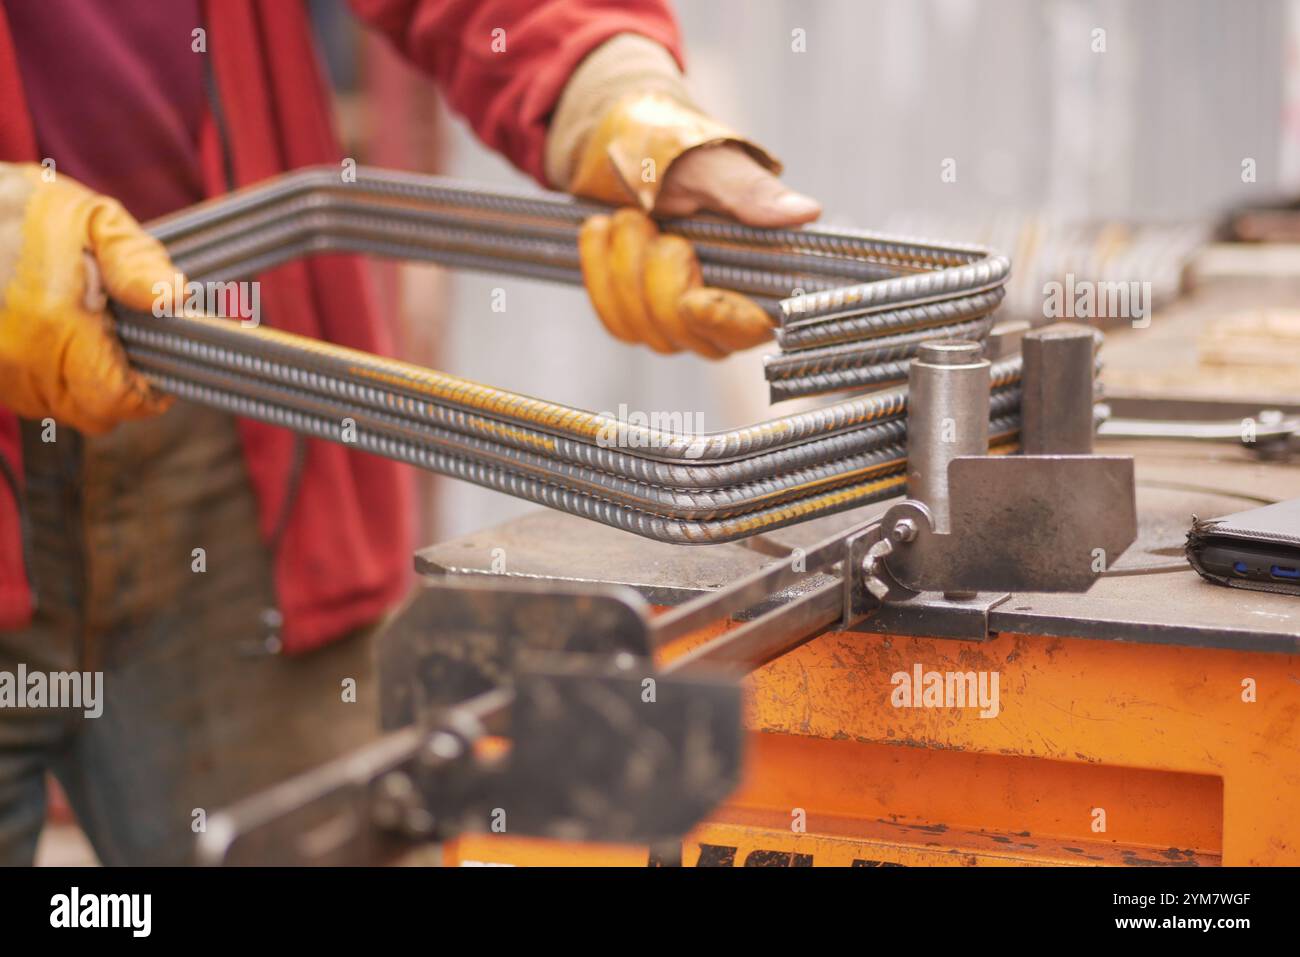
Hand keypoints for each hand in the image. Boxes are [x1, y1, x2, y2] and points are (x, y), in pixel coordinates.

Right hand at [0, 163, 175, 433]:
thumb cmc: (26, 208)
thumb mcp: (92, 219)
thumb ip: (136, 262)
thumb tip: (174, 297)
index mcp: (56, 321)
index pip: (117, 400)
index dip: (148, 392)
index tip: (160, 368)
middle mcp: (20, 355)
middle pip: (93, 415)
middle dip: (120, 390)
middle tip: (125, 348)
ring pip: (60, 411)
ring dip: (83, 387)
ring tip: (84, 337)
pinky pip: (27, 399)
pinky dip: (47, 381)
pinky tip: (53, 340)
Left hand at [569, 94, 820, 357]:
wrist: (630, 152)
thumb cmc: (686, 158)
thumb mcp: (717, 168)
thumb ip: (754, 196)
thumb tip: (807, 212)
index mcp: (760, 278)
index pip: (750, 329)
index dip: (723, 321)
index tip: (695, 299)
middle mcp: (723, 312)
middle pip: (687, 333)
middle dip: (655, 276)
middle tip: (642, 219)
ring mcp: (680, 322)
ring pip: (646, 329)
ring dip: (622, 268)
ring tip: (625, 216)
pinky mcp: (641, 319)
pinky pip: (616, 320)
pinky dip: (600, 272)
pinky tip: (600, 231)